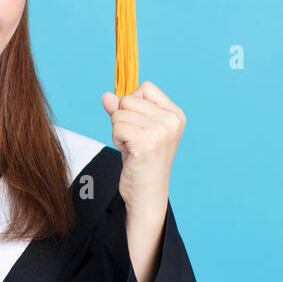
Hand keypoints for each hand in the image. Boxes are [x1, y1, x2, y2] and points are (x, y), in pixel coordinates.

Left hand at [101, 80, 185, 212]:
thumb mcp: (134, 129)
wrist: (147, 193)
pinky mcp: (146, 142)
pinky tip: (129, 153)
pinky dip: (117, 140)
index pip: (145, 87)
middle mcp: (171, 120)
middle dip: (123, 120)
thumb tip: (106, 96)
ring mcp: (161, 131)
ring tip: (132, 148)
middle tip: (135, 141)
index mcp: (175, 114)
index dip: (132, 104)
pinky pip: (116, 127)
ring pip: (119, 113)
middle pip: (128, 99)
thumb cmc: (142, 161)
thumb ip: (122, 109)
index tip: (138, 125)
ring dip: (118, 132)